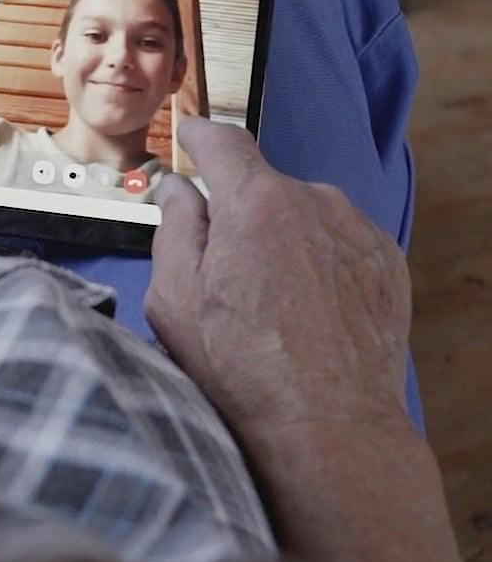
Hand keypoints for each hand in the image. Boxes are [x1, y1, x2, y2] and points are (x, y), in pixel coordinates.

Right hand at [145, 117, 412, 450]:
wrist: (330, 424)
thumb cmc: (243, 367)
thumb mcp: (174, 298)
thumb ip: (174, 229)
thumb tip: (180, 190)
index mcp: (254, 202)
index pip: (224, 142)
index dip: (201, 137)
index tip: (192, 138)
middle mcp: (314, 201)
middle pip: (265, 188)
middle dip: (242, 215)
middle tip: (228, 274)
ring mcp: (358, 231)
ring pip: (306, 217)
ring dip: (286, 240)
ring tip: (275, 304)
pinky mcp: (387, 264)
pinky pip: (342, 245)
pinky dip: (323, 264)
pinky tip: (311, 313)